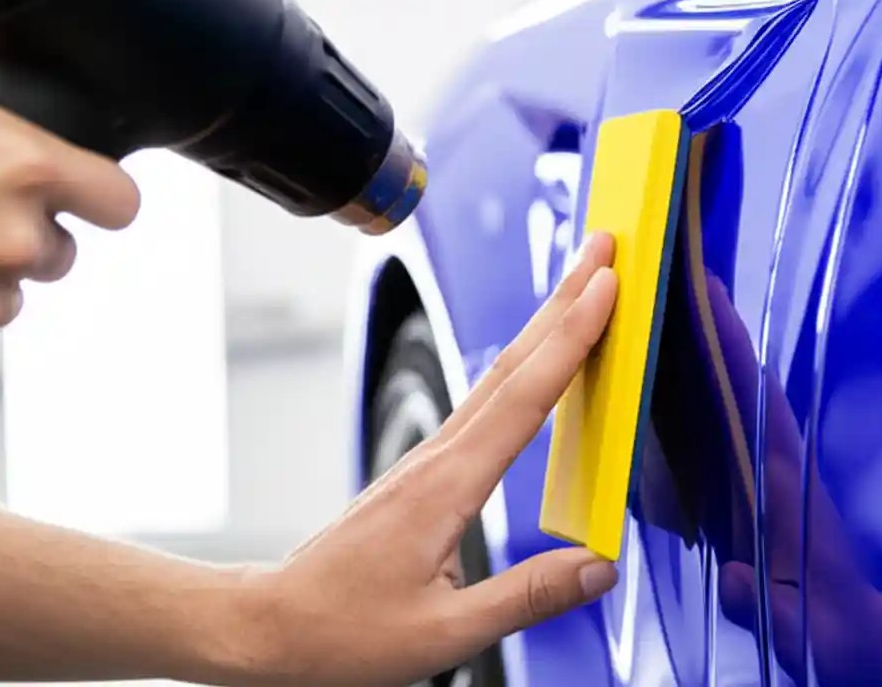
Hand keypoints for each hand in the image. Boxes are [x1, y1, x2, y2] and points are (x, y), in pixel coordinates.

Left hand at [215, 234, 620, 686]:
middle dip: (562, 302)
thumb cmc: (344, 630)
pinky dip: (520, 369)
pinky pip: (484, 404)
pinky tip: (532, 366)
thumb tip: (598, 567)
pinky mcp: (423, 472)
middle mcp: (437, 459)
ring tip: (581, 290)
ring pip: (497, 377)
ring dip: (543, 327)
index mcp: (446, 486)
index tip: (606, 288)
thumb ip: (527, 596)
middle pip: (513, 364)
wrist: (275, 623)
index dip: (572, 338)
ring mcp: (427, 460)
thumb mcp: (445, 632)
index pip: (525, 398)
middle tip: (603, 251)